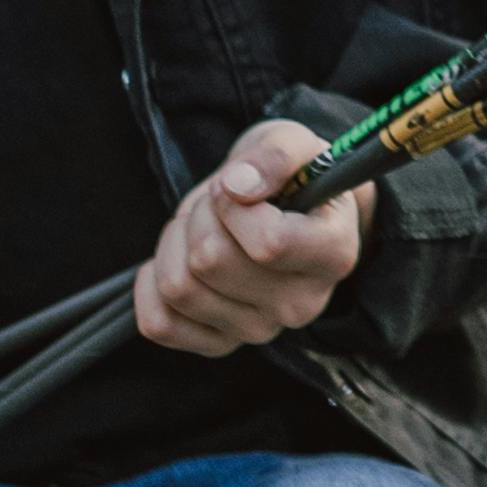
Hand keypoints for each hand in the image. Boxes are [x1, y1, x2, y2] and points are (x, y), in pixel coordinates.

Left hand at [136, 118, 372, 354]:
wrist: (284, 211)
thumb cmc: (291, 177)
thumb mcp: (292, 143)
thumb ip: (274, 156)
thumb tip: (237, 187)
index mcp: (334, 254)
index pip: (268, 244)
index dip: (234, 206)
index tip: (239, 186)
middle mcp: (303, 304)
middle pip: (211, 261)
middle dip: (202, 216)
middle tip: (220, 204)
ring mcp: (261, 329)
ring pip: (179, 287)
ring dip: (177, 243)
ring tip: (204, 227)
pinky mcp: (221, 344)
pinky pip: (160, 324)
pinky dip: (152, 283)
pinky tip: (176, 258)